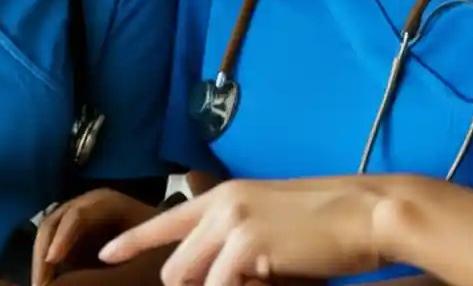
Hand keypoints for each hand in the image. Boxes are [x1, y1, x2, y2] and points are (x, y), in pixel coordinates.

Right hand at [31, 188, 158, 285]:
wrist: (176, 264)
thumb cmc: (164, 262)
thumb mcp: (135, 275)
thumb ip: (93, 281)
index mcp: (106, 203)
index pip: (76, 216)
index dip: (60, 240)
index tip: (50, 265)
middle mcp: (88, 206)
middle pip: (55, 224)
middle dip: (44, 257)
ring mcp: (80, 222)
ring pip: (51, 238)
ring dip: (44, 264)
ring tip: (43, 285)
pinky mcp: (77, 240)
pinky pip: (57, 250)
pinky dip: (52, 268)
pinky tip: (50, 282)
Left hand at [98, 177, 389, 285]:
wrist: (367, 211)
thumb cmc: (329, 221)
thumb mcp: (271, 220)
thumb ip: (236, 239)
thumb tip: (218, 272)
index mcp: (224, 196)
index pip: (165, 221)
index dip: (133, 240)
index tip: (105, 253)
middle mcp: (221, 206)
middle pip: (176, 267)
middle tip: (236, 285)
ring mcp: (233, 225)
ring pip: (194, 281)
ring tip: (261, 280)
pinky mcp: (249, 247)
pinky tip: (273, 283)